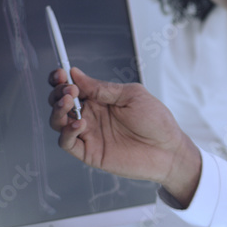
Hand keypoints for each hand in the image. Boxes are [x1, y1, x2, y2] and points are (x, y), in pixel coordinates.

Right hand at [47, 67, 201, 204]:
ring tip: (69, 103)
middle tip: (69, 90)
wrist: (168, 150)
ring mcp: (89, 134)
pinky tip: (80, 123)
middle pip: (60, 103)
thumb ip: (102, 88)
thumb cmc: (156, 121)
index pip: (73, 87)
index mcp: (101, 99)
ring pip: (58, 122)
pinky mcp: (90, 152)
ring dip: (58, 111)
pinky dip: (67, 132)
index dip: (61, 80)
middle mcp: (92, 115)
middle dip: (58, 93)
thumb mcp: (131, 95)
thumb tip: (76, 74)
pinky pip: (68, 143)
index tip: (60, 73)